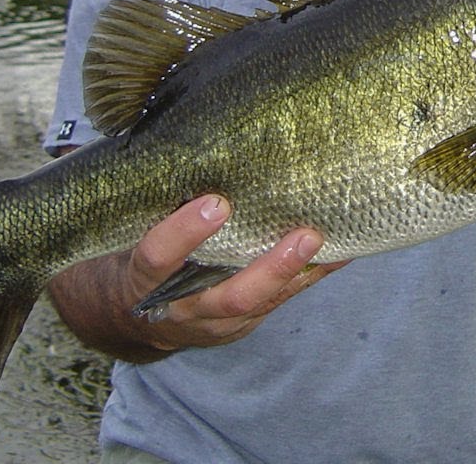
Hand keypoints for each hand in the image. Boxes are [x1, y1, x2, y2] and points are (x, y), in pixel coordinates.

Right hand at [122, 195, 345, 349]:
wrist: (142, 320)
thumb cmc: (147, 260)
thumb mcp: (137, 237)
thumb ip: (161, 210)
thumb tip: (202, 152)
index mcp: (145, 279)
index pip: (157, 257)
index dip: (183, 233)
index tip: (215, 203)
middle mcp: (183, 307)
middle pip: (230, 297)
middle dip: (270, 268)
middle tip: (305, 235)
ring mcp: (215, 322)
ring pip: (261, 303)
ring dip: (299, 271)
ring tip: (329, 239)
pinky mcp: (240, 324)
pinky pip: (280, 300)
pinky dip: (310, 274)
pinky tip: (338, 251)